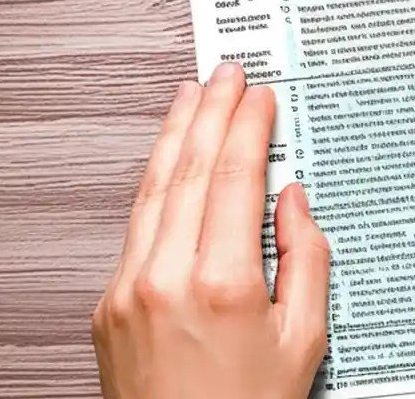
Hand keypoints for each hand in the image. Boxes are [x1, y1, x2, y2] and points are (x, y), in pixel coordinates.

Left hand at [92, 63, 329, 398]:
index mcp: (223, 284)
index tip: (260, 97)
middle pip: (189, 171)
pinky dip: (156, 184)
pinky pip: (137, 227)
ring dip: (173, 136)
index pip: (234, 178)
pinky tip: (169, 163)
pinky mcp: (108, 306)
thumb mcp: (304, 341)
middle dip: (210, 112)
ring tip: (189, 97)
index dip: (248, 128)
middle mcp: (165, 279)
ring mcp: (127, 291)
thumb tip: (293, 201)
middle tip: (226, 73)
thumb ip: (306, 260)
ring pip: (152, 191)